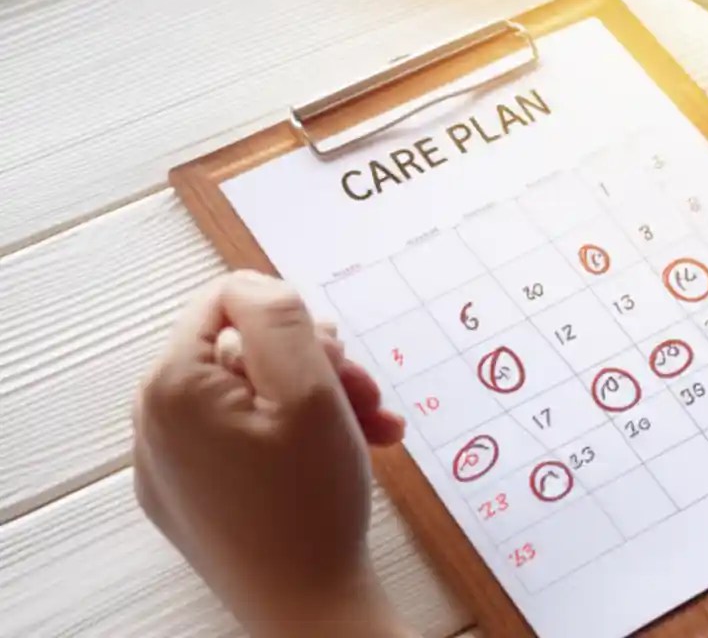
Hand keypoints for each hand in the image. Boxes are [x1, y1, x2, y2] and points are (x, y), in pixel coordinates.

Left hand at [133, 271, 409, 636]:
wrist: (311, 610)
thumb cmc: (312, 508)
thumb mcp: (311, 390)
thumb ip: (280, 318)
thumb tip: (257, 284)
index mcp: (173, 386)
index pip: (228, 299)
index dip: (294, 320)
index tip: (337, 359)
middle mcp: (156, 423)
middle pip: (245, 351)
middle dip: (317, 365)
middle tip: (365, 397)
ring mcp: (173, 466)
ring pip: (253, 396)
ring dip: (320, 402)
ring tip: (369, 430)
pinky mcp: (196, 497)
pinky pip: (246, 441)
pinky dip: (298, 439)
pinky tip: (347, 455)